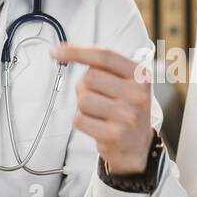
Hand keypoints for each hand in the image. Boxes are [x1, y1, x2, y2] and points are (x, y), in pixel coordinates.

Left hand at [53, 44, 153, 175]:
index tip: (56, 51)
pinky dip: (82, 121)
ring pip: (83, 99)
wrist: (137, 145)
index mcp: (140, 75)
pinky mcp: (114, 135)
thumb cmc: (125, 108)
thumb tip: (60, 52)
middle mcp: (137, 94)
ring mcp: (127, 116)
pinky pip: (80, 120)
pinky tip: (96, 124)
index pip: (104, 56)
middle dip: (84, 86)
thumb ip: (102, 65)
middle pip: (90, 78)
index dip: (77, 51)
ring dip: (83, 106)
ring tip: (98, 112)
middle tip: (96, 97)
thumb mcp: (126, 81)